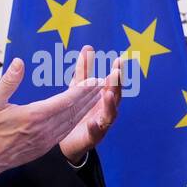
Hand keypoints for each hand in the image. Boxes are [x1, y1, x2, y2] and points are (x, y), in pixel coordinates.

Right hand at [0, 58, 104, 179]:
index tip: (94, 79)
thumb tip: (19, 62)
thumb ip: (9, 81)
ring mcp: (46, 140)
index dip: (82, 90)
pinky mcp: (45, 146)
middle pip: (74, 110)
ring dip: (86, 108)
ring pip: (72, 121)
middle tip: (103, 83)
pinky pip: (66, 131)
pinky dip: (76, 119)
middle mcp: (45, 129)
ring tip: (97, 95)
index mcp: (35, 116)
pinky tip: (81, 113)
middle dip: (90, 96)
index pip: (66, 101)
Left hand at [60, 46, 122, 164]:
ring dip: (110, 104)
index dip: (116, 72)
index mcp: (104, 98)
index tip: (118, 60)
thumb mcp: (79, 88)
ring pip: (110, 114)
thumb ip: (83, 70)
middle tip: (116, 72)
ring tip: (107, 94)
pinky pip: (96, 133)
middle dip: (116, 85)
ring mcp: (102, 125)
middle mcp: (106, 110)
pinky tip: (92, 122)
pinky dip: (95, 128)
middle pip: (115, 97)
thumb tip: (88, 47)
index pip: (113, 83)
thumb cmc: (78, 111)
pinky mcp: (93, 137)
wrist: (68, 140)